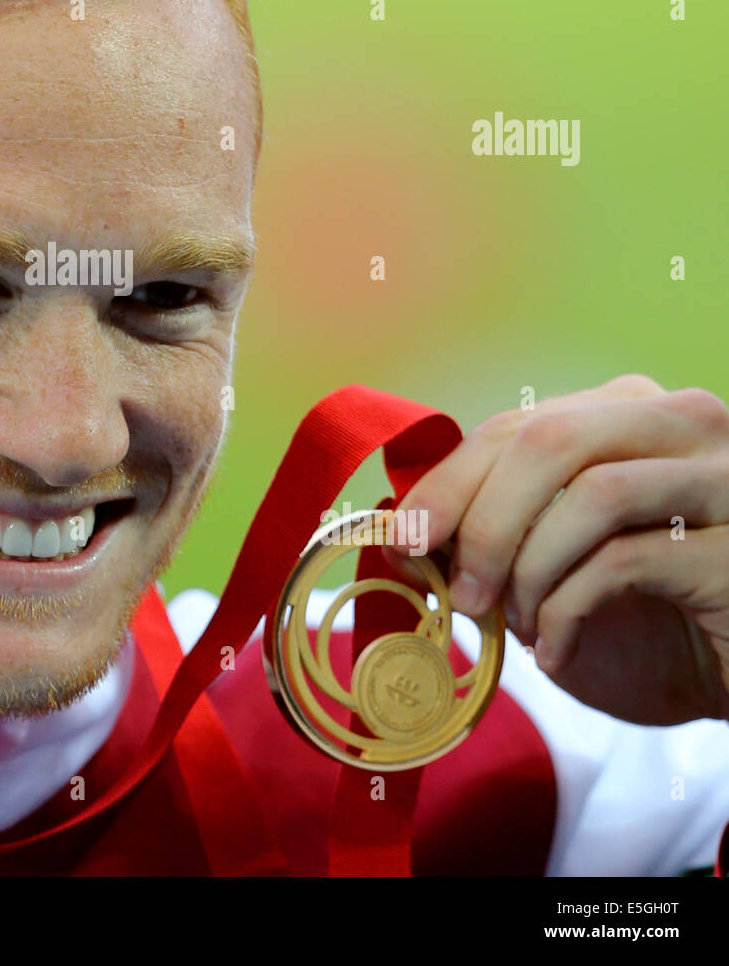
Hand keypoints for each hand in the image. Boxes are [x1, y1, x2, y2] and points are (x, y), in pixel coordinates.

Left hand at [395, 375, 728, 725]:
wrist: (726, 678)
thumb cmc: (639, 619)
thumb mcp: (550, 564)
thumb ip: (487, 530)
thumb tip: (395, 531)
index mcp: (629, 412)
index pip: (517, 426)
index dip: (449, 482)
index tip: (403, 539)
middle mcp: (683, 424)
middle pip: (549, 440)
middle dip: (482, 519)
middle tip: (456, 591)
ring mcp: (723, 479)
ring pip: (593, 493)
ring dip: (529, 568)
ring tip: (513, 624)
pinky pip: (628, 559)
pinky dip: (568, 609)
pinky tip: (554, 651)